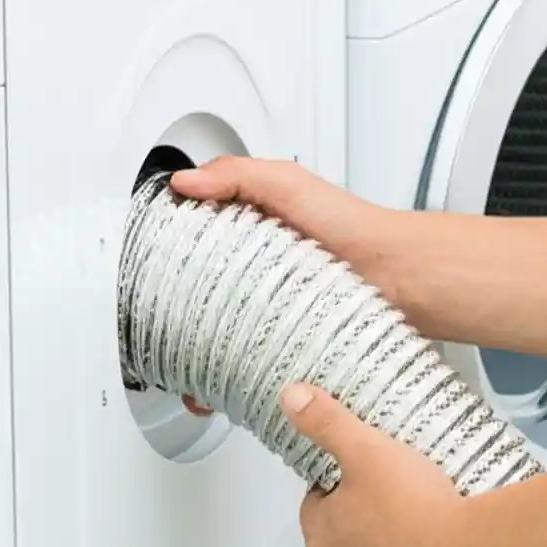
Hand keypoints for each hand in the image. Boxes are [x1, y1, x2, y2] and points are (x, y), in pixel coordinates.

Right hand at [169, 157, 411, 415]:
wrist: (399, 277)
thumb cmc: (352, 227)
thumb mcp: (288, 182)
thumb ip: (236, 175)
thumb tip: (185, 183)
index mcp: (252, 226)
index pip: (197, 234)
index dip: (171, 244)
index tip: (148, 257)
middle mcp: (258, 267)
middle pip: (201, 285)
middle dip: (177, 304)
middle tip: (158, 313)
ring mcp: (269, 304)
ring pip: (219, 324)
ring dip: (199, 342)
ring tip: (180, 350)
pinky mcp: (282, 336)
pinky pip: (247, 352)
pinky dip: (230, 364)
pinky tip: (214, 371)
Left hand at [280, 382, 506, 546]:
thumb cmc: (414, 502)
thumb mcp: (365, 448)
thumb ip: (326, 420)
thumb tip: (289, 396)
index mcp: (321, 534)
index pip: (319, 501)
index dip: (342, 483)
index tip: (370, 472)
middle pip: (346, 535)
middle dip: (366, 516)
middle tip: (402, 493)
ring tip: (424, 523)